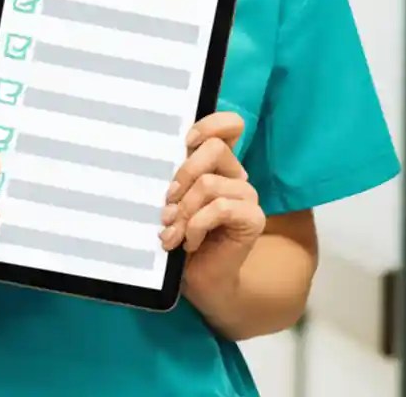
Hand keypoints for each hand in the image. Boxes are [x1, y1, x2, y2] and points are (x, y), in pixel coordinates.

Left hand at [160, 112, 264, 298]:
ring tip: (172, 233)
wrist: (200, 281)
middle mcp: (235, 175)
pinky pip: (219, 208)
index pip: (229, 126)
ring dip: (183, 211)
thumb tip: (152, 160)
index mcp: (217, 165)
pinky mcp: (253, 218)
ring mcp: (246, 196)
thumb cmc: (180, 239)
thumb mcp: (171, 203)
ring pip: (209, 183)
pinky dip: (196, 226)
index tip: (187, 142)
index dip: (209, 124)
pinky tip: (188, 243)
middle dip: (183, 175)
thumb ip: (172, 179)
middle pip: (214, 149)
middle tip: (167, 205)